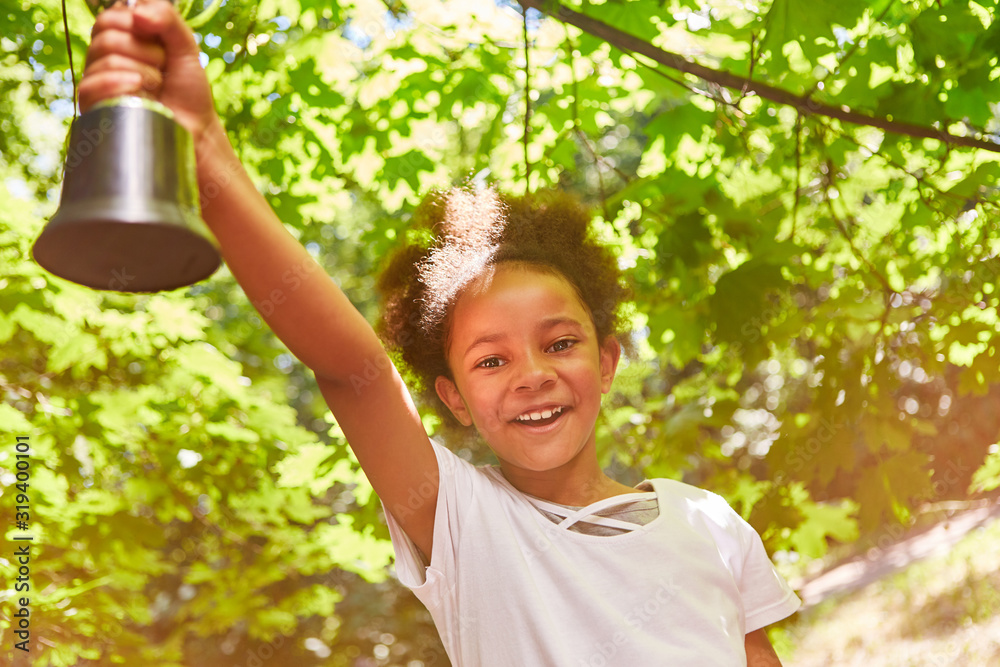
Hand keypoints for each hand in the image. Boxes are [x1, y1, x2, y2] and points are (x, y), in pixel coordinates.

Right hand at [79, 0, 217, 143]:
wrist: (195, 130)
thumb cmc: (188, 90)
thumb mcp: (186, 47)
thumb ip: (166, 18)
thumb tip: (137, 13)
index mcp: (120, 39)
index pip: (110, 17)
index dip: (140, 27)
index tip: (163, 47)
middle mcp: (103, 57)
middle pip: (107, 37)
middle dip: (146, 53)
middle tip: (163, 71)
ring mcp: (97, 82)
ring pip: (106, 60)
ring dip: (143, 74)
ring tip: (157, 89)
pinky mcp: (94, 107)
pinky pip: (92, 86)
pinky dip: (120, 86)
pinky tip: (140, 93)